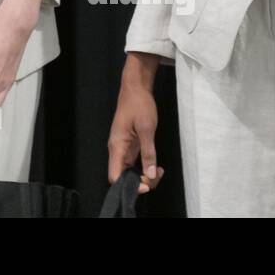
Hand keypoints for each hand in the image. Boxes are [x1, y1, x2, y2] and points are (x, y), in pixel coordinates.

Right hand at [107, 53, 163, 194]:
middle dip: (140, 182)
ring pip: (129, 171)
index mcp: (116, 146)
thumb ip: (148, 153)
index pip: (115, 176)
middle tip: (157, 175)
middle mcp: (117, 150)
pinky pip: (134, 163)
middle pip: (123, 177)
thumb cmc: (139, 105)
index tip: (146, 184)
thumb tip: (151, 175)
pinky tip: (156, 165)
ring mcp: (123, 148)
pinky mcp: (129, 145)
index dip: (129, 186)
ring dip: (144, 175)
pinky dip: (145, 167)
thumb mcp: (146, 129)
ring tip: (159, 170)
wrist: (135, 88)